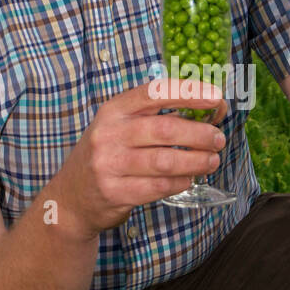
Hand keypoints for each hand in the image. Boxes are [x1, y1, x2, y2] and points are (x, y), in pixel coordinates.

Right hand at [54, 79, 227, 238]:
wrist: (71, 197)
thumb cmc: (108, 155)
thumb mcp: (120, 127)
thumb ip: (157, 117)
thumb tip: (210, 107)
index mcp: (114, 110)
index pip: (154, 92)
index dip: (188, 92)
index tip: (216, 96)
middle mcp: (109, 134)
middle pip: (166, 129)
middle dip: (200, 134)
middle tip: (218, 139)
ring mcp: (109, 164)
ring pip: (165, 161)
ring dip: (196, 161)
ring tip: (211, 160)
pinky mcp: (114, 192)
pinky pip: (158, 186)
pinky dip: (180, 182)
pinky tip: (188, 178)